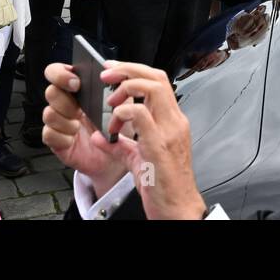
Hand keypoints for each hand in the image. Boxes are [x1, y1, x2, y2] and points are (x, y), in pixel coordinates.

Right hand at [41, 62, 129, 197]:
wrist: (118, 154)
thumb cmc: (118, 126)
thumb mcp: (124, 101)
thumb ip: (119, 80)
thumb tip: (108, 64)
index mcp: (78, 89)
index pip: (56, 72)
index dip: (60, 74)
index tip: (76, 84)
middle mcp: (65, 103)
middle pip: (50, 91)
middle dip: (66, 101)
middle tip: (80, 110)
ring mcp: (58, 122)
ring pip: (48, 113)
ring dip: (66, 121)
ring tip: (79, 127)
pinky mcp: (56, 141)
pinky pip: (49, 135)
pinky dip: (63, 138)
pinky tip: (74, 140)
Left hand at [99, 62, 206, 219]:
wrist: (178, 210)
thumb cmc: (164, 186)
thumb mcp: (140, 160)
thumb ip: (122, 145)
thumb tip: (101, 137)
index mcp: (172, 122)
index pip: (158, 82)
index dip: (135, 70)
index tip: (114, 70)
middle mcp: (174, 122)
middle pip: (156, 77)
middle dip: (128, 69)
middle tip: (106, 75)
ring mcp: (169, 132)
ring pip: (152, 88)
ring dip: (126, 87)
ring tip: (110, 101)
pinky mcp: (159, 145)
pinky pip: (140, 114)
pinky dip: (123, 111)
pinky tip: (114, 122)